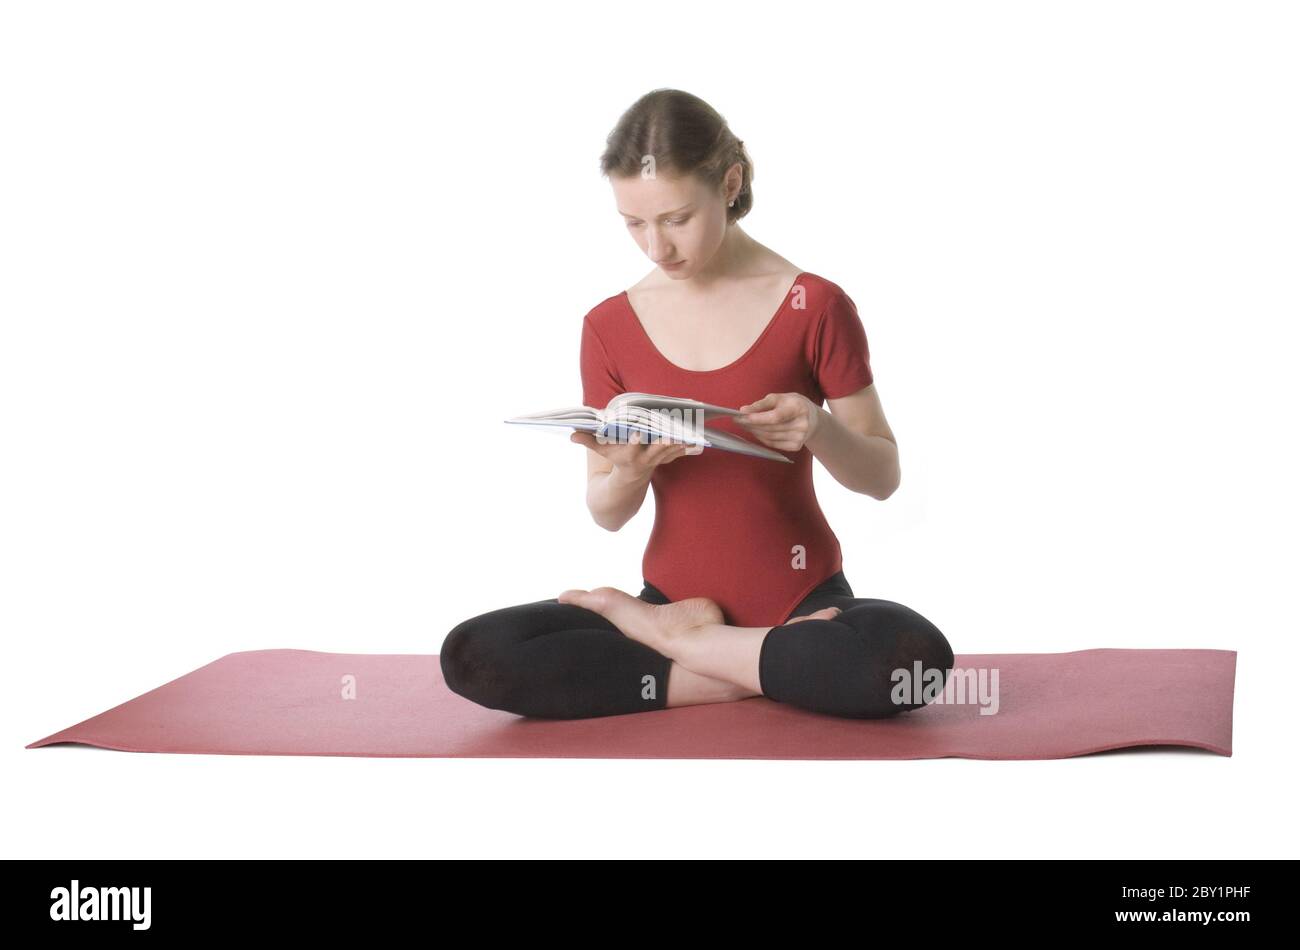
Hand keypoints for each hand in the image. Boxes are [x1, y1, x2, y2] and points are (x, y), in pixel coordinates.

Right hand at [570, 429, 700, 482]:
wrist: (630, 479)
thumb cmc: (615, 458)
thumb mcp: (601, 451)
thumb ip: (588, 441)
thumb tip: (571, 434)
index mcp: (629, 455)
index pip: (632, 447)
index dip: (635, 440)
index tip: (638, 432)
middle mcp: (645, 459)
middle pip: (656, 449)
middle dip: (663, 442)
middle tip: (670, 433)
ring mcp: (658, 460)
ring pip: (671, 450)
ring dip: (680, 442)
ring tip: (690, 432)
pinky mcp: (667, 458)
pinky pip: (680, 451)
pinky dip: (688, 445)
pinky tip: (698, 437)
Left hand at [735, 392, 823, 452]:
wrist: (811, 418)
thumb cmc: (791, 405)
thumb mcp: (779, 398)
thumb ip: (761, 404)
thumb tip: (743, 410)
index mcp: (798, 408)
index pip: (775, 416)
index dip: (758, 418)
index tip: (742, 416)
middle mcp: (802, 424)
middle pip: (771, 428)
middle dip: (752, 424)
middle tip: (738, 420)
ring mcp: (800, 437)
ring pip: (769, 437)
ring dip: (754, 431)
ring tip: (745, 425)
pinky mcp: (796, 446)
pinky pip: (773, 444)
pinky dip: (762, 438)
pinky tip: (756, 432)